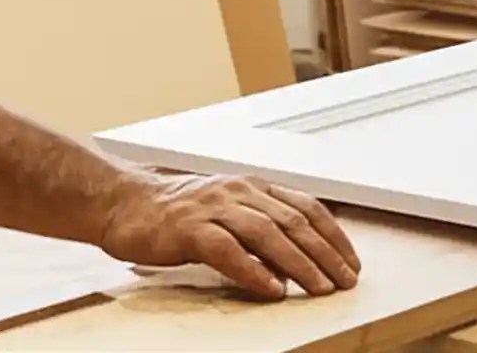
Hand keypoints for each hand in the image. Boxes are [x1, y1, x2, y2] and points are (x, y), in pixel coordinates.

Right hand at [100, 172, 360, 299]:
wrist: (124, 203)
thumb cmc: (179, 214)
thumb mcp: (229, 214)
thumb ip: (262, 233)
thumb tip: (295, 267)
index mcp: (255, 187)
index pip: (307, 208)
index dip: (334, 236)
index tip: (352, 263)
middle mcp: (240, 192)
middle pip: (294, 222)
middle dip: (325, 253)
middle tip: (345, 280)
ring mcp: (214, 207)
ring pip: (268, 233)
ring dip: (299, 263)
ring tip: (319, 287)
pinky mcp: (189, 228)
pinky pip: (228, 250)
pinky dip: (254, 270)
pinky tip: (272, 288)